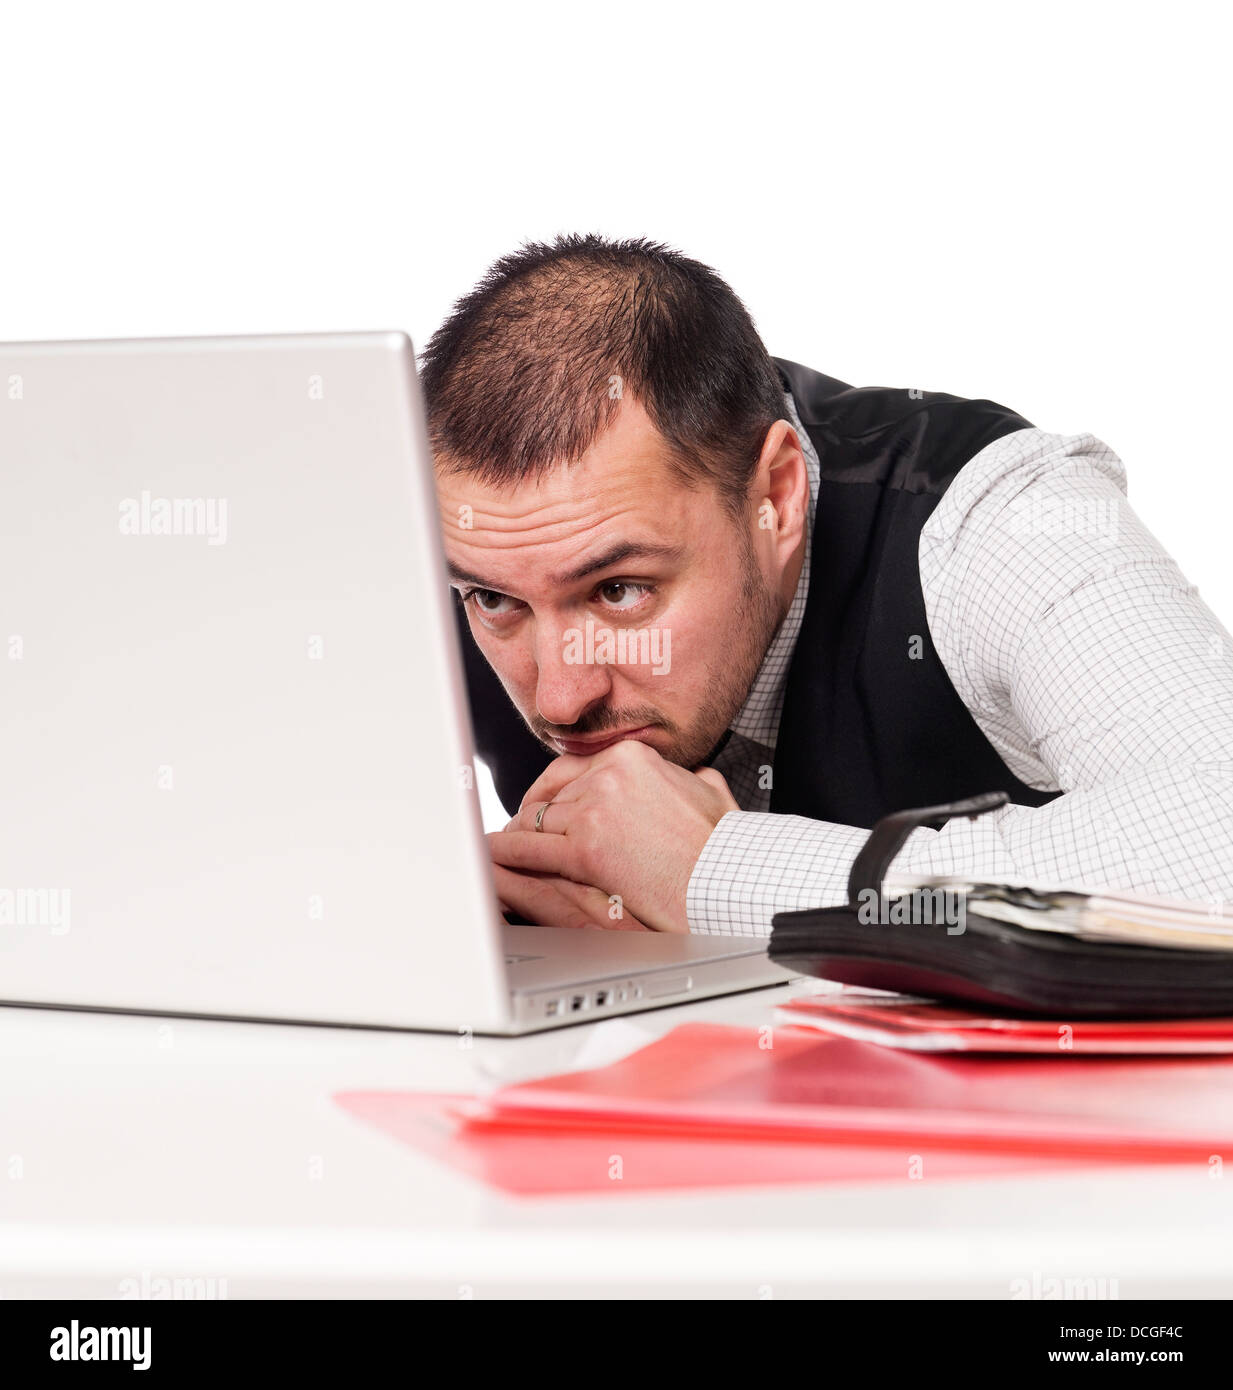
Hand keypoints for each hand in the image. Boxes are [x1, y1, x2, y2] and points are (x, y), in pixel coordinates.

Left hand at [488, 740, 738, 932]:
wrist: (725, 876)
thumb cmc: (722, 844)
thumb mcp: (710, 789)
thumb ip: (691, 776)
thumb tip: (694, 773)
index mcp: (632, 757)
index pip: (572, 768)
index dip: (551, 791)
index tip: (543, 803)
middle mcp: (607, 776)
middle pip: (550, 794)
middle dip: (533, 815)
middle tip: (519, 829)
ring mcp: (593, 810)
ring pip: (534, 820)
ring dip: (516, 835)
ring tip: (502, 846)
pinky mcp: (584, 849)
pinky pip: (530, 849)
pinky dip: (507, 854)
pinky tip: (494, 858)